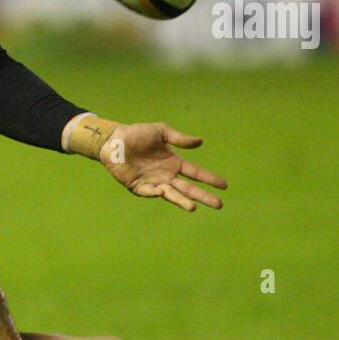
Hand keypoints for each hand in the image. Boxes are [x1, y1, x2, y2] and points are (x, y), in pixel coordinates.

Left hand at [99, 123, 226, 211]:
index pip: (196, 173)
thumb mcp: (161, 132)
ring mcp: (153, 182)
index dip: (210, 179)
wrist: (114, 141)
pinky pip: (150, 192)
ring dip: (182, 201)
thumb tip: (201, 142)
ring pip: (172, 194)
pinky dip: (156, 193)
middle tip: (219, 205)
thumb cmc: (137, 134)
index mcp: (174, 163)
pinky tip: (163, 192)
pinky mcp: (138, 187)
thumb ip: (179, 138)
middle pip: (189, 188)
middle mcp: (167, 175)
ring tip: (193, 207)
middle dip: (203, 196)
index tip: (224, 185)